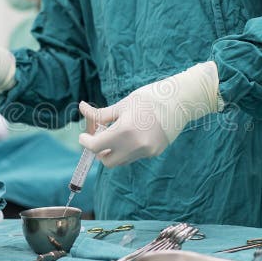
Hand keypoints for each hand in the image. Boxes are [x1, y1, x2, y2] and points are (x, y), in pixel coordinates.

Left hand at [78, 62, 221, 167]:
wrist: (179, 102)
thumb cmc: (148, 99)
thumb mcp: (122, 105)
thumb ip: (100, 113)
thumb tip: (82, 108)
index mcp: (124, 131)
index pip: (96, 147)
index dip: (86, 142)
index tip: (83, 137)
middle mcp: (135, 145)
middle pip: (107, 161)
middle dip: (100, 152)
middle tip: (100, 137)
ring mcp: (146, 151)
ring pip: (121, 161)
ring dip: (114, 151)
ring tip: (117, 133)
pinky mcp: (154, 152)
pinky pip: (134, 156)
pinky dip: (127, 149)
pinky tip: (133, 134)